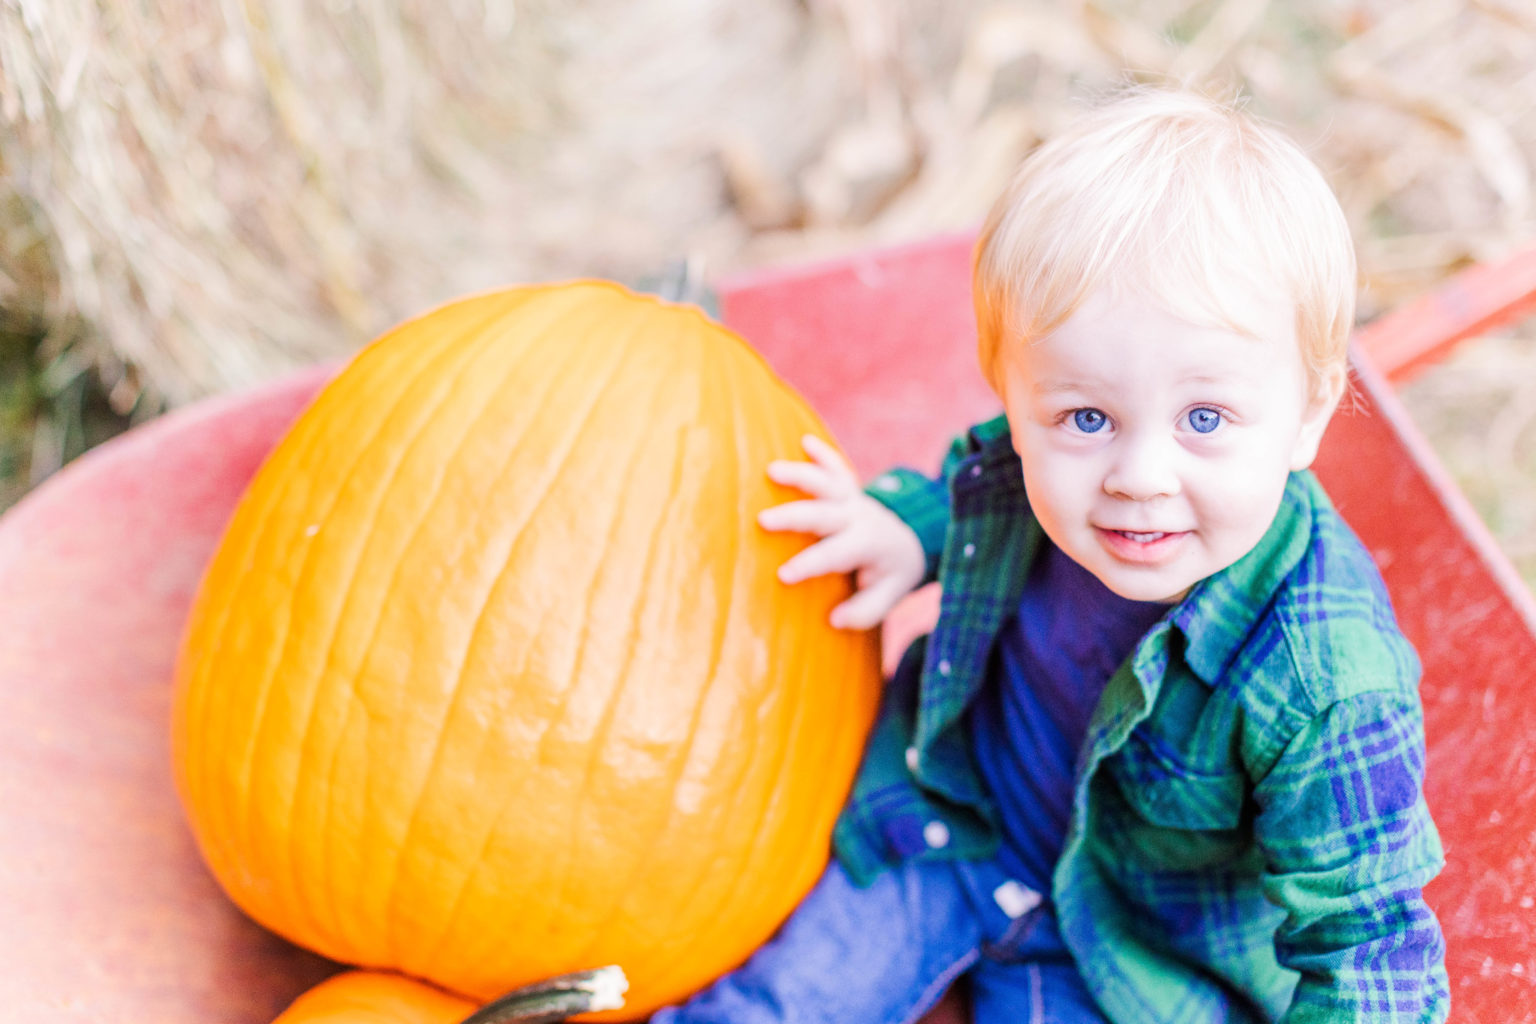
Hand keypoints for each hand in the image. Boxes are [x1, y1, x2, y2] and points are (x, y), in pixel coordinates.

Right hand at [757, 435, 925, 629]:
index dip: (809, 565)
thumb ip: (864, 611)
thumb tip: (836, 619)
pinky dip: (823, 452)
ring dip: (801, 474)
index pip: (834, 555)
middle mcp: (858, 516)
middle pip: (824, 513)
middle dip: (794, 516)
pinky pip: (837, 466)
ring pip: (827, 482)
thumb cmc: (889, 573)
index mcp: (867, 544)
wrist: (910, 539)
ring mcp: (853, 497)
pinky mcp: (848, 486)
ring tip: (771, 470)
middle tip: (762, 520)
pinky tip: (805, 440)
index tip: (782, 576)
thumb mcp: (886, 597)